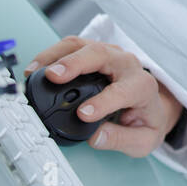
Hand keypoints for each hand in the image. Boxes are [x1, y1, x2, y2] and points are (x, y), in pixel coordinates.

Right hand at [25, 36, 184, 157]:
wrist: (150, 105)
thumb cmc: (145, 121)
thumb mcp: (143, 140)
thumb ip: (121, 140)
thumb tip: (96, 137)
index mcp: (142, 86)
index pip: (123, 90)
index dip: (103, 102)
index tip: (83, 114)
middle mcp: (126, 64)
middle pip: (101, 54)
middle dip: (75, 63)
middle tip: (53, 76)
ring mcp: (109, 54)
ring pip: (82, 45)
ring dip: (57, 56)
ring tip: (36, 71)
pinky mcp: (94, 51)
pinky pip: (71, 46)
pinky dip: (52, 55)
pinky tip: (37, 67)